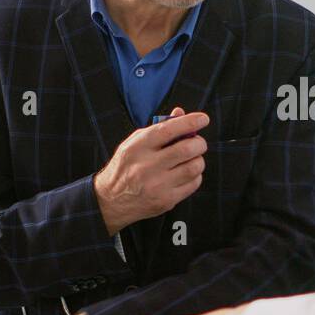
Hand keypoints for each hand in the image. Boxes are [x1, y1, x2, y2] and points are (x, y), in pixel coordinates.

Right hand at [93, 107, 208, 234]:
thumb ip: (158, 128)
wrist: (110, 200)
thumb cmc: (126, 166)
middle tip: (198, 143)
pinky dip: (195, 176)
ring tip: (191, 159)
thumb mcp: (134, 143)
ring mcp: (157, 185)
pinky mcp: (166, 201)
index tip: (203, 119)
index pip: (169, 129)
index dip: (190, 122)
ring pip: (194, 167)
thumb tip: (180, 113)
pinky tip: (186, 174)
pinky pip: (193, 184)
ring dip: (198, 160)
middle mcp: (147, 166)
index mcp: (138, 147)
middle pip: (187, 149)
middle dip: (199, 143)